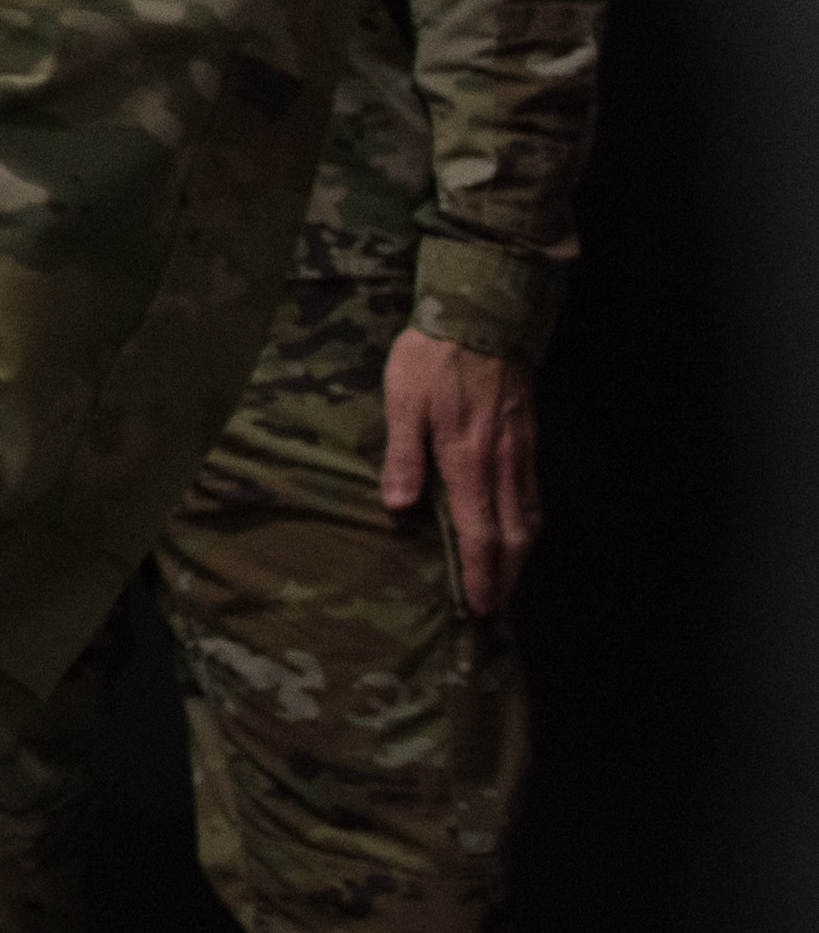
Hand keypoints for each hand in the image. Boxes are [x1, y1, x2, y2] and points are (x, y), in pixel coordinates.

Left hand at [380, 326, 542, 617]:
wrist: (482, 321)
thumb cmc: (432, 360)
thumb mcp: (402, 403)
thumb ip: (403, 456)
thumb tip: (399, 507)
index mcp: (468, 460)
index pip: (480, 533)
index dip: (481, 574)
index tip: (480, 608)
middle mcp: (502, 464)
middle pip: (513, 536)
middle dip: (507, 578)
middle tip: (496, 612)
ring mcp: (521, 453)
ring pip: (529, 518)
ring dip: (520, 557)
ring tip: (507, 584)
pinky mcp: (528, 441)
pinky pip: (533, 495)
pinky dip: (528, 525)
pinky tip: (519, 534)